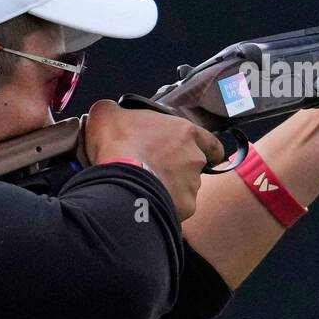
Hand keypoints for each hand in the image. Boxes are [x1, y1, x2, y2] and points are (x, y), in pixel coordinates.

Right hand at [82, 99, 225, 220]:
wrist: (120, 179)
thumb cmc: (118, 142)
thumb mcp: (108, 113)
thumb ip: (115, 110)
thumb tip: (109, 111)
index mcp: (185, 132)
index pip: (211, 142)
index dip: (207, 149)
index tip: (201, 155)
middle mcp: (195, 158)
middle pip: (195, 166)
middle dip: (180, 170)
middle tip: (157, 171)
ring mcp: (192, 184)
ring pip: (186, 188)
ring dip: (171, 188)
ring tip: (147, 189)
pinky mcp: (185, 206)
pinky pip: (176, 207)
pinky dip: (165, 206)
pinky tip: (147, 204)